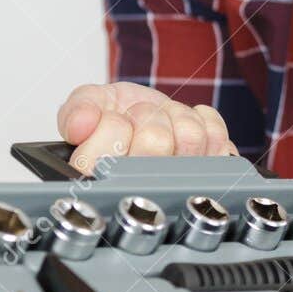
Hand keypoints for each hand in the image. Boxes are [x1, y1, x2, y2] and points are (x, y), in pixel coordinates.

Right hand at [57, 82, 238, 175]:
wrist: (156, 111)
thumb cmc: (123, 113)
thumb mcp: (91, 101)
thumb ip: (77, 109)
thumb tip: (80, 125)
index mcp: (104, 181)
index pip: (109, 156)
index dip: (114, 127)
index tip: (115, 121)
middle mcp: (144, 190)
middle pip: (155, 143)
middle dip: (148, 117)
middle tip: (141, 121)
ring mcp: (182, 183)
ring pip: (190, 137)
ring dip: (177, 116)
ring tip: (163, 122)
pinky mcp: (213, 170)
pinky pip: (216, 132)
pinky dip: (202, 117)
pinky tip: (184, 126)